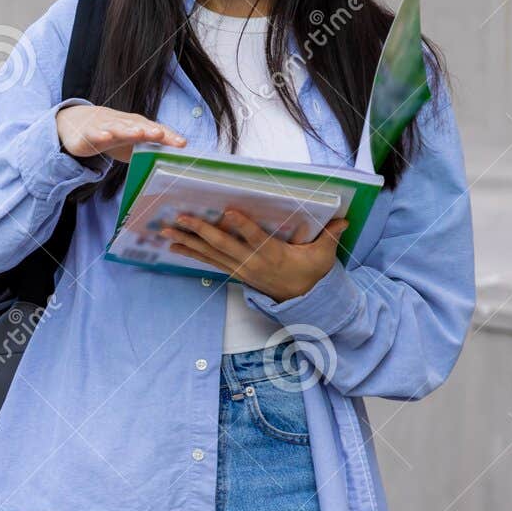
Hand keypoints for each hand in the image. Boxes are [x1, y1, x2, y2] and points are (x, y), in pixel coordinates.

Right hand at [55, 105, 186, 162]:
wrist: (77, 122)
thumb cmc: (110, 134)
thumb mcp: (131, 144)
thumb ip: (148, 150)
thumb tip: (169, 164)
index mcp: (136, 126)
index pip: (155, 130)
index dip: (168, 137)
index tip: (182, 144)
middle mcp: (123, 124)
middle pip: (139, 126)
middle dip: (150, 130)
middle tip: (161, 135)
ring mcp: (105, 127)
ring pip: (118, 128)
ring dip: (128, 130)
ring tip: (139, 133)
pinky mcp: (88, 133)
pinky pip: (95, 134)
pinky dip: (100, 135)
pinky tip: (105, 137)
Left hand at [161, 208, 346, 302]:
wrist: (301, 299)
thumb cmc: (311, 272)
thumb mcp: (324, 256)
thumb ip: (331, 236)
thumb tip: (345, 219)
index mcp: (274, 256)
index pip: (256, 239)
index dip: (243, 226)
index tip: (228, 211)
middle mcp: (252, 263)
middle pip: (224, 245)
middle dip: (201, 231)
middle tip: (181, 217)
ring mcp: (240, 269)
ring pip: (210, 253)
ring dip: (187, 241)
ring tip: (166, 230)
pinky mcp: (233, 271)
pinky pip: (208, 261)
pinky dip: (190, 252)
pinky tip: (173, 244)